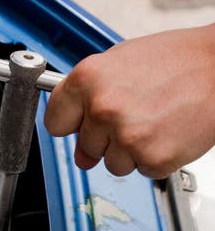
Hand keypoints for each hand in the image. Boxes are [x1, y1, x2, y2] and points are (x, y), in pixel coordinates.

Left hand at [43, 24, 214, 178]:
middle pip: (85, 147)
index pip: (55, 122)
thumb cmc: (176, 60)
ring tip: (155, 120)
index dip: (71, 124)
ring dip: (131, 150)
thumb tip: (78, 146)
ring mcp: (127, 136)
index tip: (81, 123)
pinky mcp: (153, 159)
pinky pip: (142, 170)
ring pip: (112, 164)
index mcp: (88, 79)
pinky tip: (168, 130)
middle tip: (137, 112)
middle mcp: (103, 108)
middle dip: (107, 137)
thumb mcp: (120, 63)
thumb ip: (89, 99)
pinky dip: (155, 157)